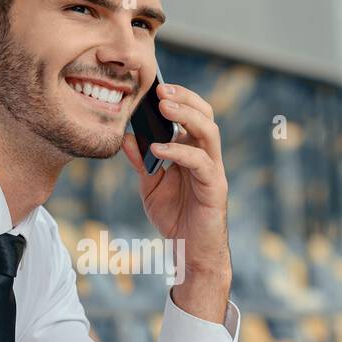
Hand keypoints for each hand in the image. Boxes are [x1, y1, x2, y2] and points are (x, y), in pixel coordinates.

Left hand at [120, 82, 230, 281]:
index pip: (192, 116)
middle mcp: (207, 157)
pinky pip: (200, 163)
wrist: (190, 254)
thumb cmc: (175, 218)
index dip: (178, 98)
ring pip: (209, 132)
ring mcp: (213, 171)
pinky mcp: (215, 188)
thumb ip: (141, 162)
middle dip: (185, 99)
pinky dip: (179, 152)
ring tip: (164, 107)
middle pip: (205, 116)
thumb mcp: (150, 187)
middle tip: (161, 91)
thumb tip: (126, 137)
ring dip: (187, 116)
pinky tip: (159, 148)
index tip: (154, 87)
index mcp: (193, 152)